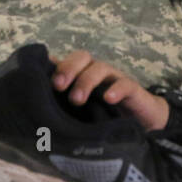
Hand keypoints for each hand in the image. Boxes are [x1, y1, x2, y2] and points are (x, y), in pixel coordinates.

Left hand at [49, 50, 167, 132]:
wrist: (143, 124)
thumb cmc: (107, 116)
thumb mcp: (82, 112)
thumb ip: (63, 106)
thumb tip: (37, 106)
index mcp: (82, 75)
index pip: (67, 61)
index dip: (54, 65)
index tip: (38, 80)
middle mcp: (97, 73)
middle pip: (82, 58)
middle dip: (68, 69)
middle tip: (58, 87)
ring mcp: (115, 79)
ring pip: (100, 68)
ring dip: (86, 81)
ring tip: (76, 99)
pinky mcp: (133, 90)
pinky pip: (125, 84)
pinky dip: (116, 89)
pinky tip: (108, 99)